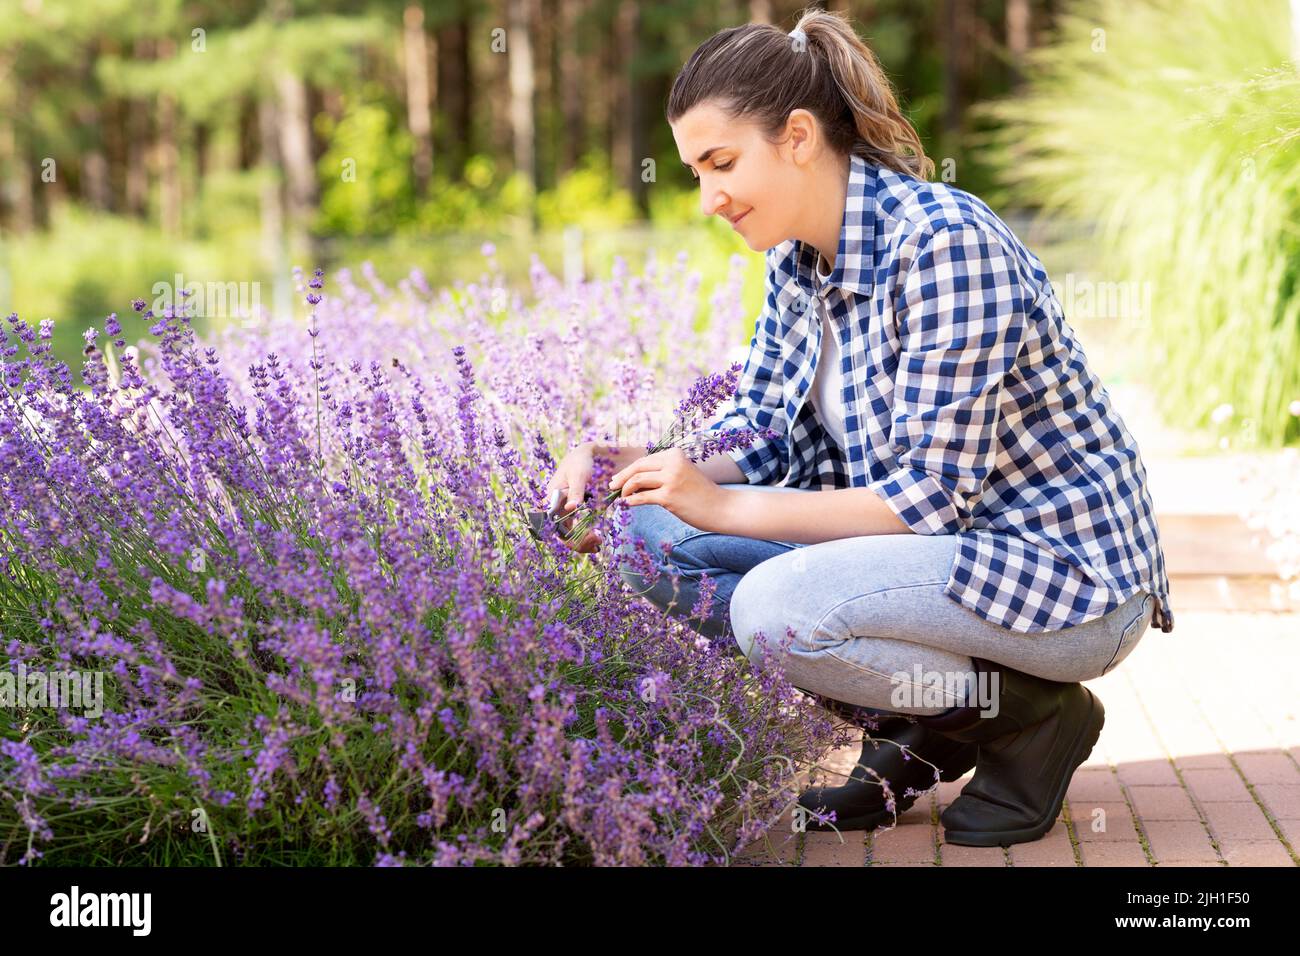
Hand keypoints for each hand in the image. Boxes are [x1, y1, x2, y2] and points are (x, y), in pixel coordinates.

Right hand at [543, 442, 602, 552]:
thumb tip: (572, 508)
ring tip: (598, 544)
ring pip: (569, 535)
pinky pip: (575, 529)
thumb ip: (576, 491)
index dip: (571, 537)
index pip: (555, 527)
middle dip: (579, 543)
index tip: (590, 536)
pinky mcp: (573, 511)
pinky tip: (597, 540)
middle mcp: (555, 509)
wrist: (586, 455)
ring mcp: (563, 511)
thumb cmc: (580, 462)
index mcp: (550, 500)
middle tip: (598, 542)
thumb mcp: (578, 475)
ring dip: (582, 543)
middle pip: (562, 535)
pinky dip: (585, 537)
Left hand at [608, 448, 725, 531]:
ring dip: (625, 490)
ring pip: (637, 481)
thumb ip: (661, 474)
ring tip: (621, 498)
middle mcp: (672, 463)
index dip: (628, 470)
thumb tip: (633, 481)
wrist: (721, 507)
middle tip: (611, 487)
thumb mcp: (682, 475)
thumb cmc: (701, 494)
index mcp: (675, 454)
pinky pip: (641, 497)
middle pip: (637, 467)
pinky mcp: (669, 496)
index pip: (644, 460)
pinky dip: (631, 501)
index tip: (618, 479)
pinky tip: (627, 504)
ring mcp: (671, 479)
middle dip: (621, 478)